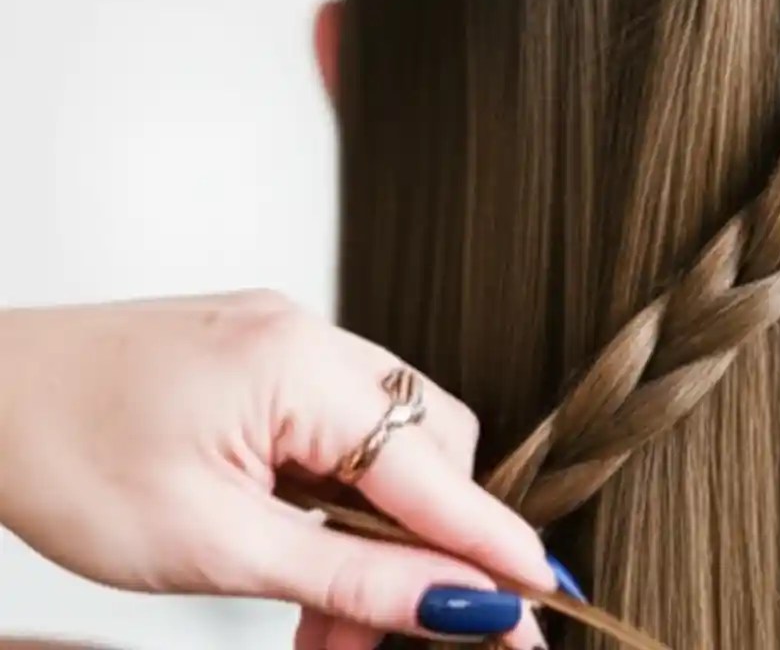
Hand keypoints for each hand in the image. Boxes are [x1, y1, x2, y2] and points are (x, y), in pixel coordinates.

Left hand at [0, 291, 561, 649]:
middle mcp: (310, 336)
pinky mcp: (268, 357)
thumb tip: (455, 602)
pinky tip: (303, 555)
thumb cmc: (60, 458)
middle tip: (374, 633)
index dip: (491, 547)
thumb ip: (351, 573)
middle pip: (428, 453)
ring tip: (321, 616)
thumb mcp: (215, 545)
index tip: (541, 605)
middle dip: (420, 550)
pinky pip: (342, 432)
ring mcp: (289, 340)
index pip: (433, 472)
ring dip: (375, 535)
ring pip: (389, 448)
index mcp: (298, 367)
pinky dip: (339, 503)